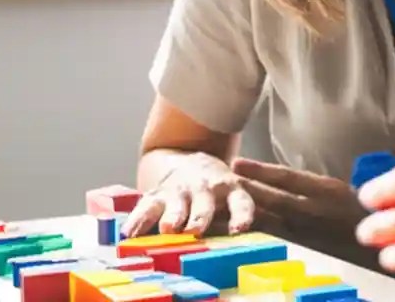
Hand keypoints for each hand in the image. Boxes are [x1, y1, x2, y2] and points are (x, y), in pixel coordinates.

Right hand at [123, 151, 254, 237]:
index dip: (241, 215)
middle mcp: (205, 190)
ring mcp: (179, 191)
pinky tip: (131, 233)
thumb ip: (243, 212)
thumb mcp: (234, 192)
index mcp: (230, 189)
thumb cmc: (215, 188)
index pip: (240, 202)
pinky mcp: (156, 195)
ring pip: (176, 205)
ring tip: (169, 228)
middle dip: (201, 217)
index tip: (240, 229)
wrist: (185, 158)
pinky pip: (145, 208)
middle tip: (196, 230)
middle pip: (204, 205)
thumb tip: (264, 236)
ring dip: (173, 216)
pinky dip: (139, 221)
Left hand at [231, 157, 368, 252]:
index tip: (237, 163)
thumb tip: (279, 177)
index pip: (288, 178)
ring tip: (220, 202)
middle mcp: (314, 211)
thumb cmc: (359, 208)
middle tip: (219, 180)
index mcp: (326, 190)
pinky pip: (273, 234)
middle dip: (245, 189)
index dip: (260, 170)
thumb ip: (311, 184)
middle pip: (273, 199)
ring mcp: (306, 231)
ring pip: (269, 219)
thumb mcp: (340, 188)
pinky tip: (235, 225)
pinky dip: (253, 228)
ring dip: (244, 210)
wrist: (372, 237)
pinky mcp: (301, 245)